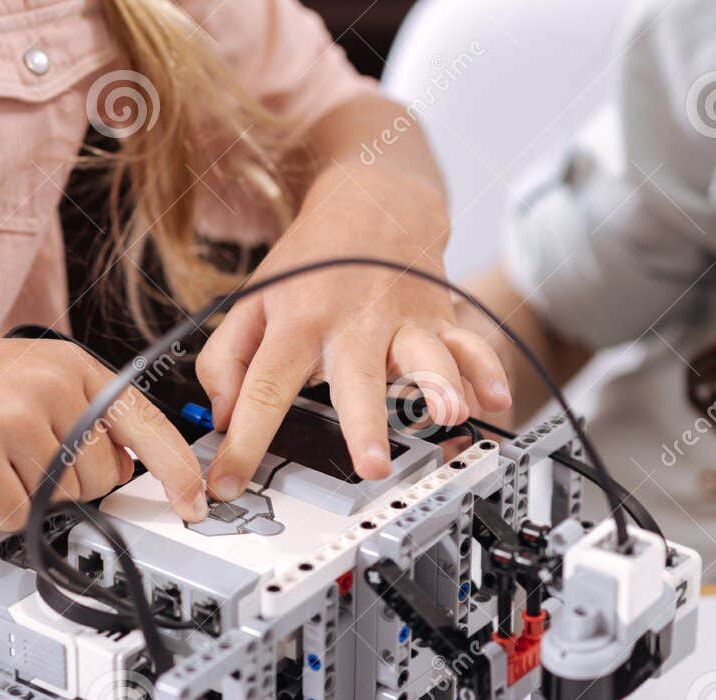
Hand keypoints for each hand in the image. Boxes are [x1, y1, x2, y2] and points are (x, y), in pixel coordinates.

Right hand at [0, 338, 207, 529]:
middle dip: (71, 487)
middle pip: (104, 478)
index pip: (147, 422)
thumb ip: (82, 414)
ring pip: (59, 501)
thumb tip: (129, 466)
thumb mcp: (27, 380)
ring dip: (26, 498)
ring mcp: (14, 418)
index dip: (178, 470)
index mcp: (71, 366)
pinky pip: (14, 516)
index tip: (197, 502)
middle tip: (22, 459)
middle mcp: (49, 385)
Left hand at [196, 164, 510, 499]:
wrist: (372, 199)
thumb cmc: (312, 262)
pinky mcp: (439, 318)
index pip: (264, 389)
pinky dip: (486, 370)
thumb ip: (226, 359)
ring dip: (441, 386)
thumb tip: (221, 416)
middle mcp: (353, 324)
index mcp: (298, 322)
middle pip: (357, 377)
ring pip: (426, 356)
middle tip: (371, 464)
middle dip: (366, 421)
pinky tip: (493, 399)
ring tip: (450, 413)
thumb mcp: (252, 299)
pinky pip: (469, 344)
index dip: (244, 441)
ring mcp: (402, 320)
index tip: (229, 483)